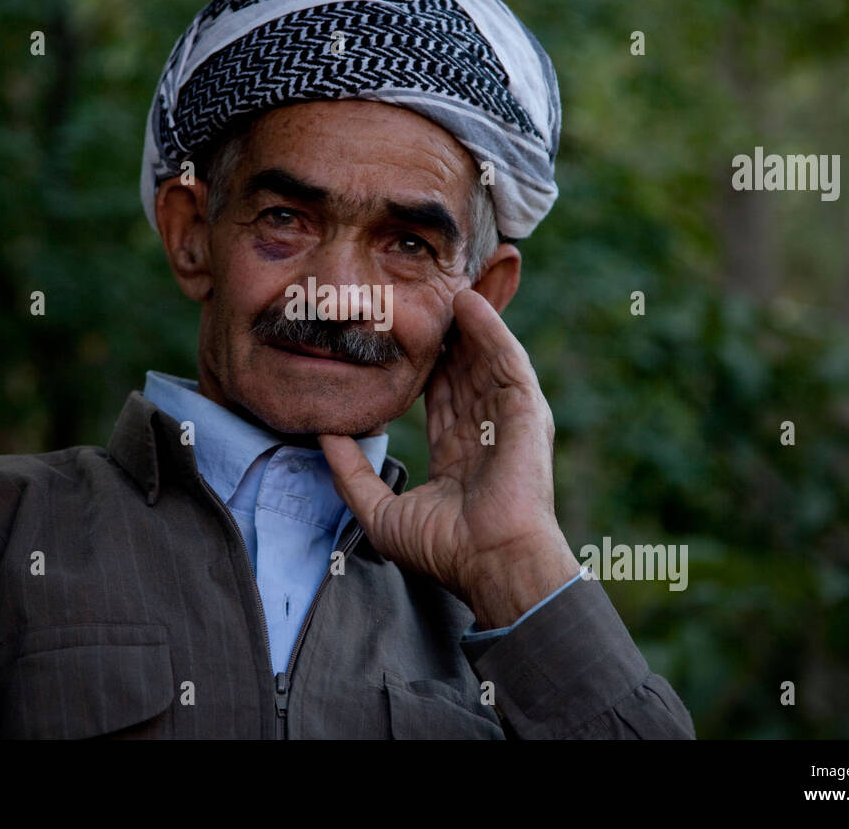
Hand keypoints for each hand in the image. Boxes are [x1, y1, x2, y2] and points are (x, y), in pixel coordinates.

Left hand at [319, 288, 581, 629]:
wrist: (491, 563)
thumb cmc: (445, 550)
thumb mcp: (381, 512)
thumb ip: (351, 474)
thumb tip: (322, 438)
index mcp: (460, 455)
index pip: (440, 398)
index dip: (421, 367)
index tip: (394, 337)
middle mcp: (487, 432)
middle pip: (464, 370)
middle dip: (443, 335)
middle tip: (416, 298)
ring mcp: (509, 420)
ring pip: (484, 357)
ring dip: (466, 323)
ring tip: (441, 285)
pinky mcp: (527, 411)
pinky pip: (506, 359)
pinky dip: (490, 329)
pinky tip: (467, 303)